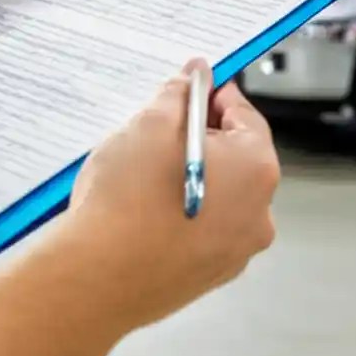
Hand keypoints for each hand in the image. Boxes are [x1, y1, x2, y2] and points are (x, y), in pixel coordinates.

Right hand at [66, 60, 279, 329]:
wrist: (96, 277)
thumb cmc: (126, 199)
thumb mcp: (150, 123)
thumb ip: (179, 94)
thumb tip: (193, 77)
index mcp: (256, 168)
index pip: (244, 115)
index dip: (213, 95)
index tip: (190, 88)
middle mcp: (259, 212)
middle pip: (235, 158)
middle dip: (200, 140)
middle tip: (158, 132)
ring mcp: (237, 250)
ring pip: (219, 196)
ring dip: (192, 178)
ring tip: (145, 176)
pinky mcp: (210, 275)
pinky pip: (203, 230)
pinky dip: (184, 215)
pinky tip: (146, 211)